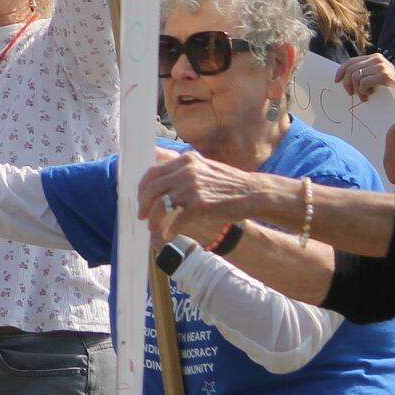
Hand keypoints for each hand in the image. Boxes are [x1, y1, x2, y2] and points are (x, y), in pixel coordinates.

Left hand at [137, 147, 268, 238]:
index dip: (142, 188)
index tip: (140, 199)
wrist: (253, 192)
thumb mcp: (203, 168)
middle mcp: (187, 170)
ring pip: (161, 203)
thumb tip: (160, 183)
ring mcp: (193, 186)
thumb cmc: (228, 183)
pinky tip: (169, 234)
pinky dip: (171, 228)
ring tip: (153, 227)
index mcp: (185, 160)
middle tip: (142, 216)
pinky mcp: (201, 204)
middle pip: (152, 188)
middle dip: (143, 204)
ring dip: (154, 218)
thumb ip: (184, 171)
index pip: (152, 172)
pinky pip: (178, 218)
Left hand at [334, 53, 394, 101]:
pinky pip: (363, 83)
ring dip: (357, 90)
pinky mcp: (384, 75)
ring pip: (355, 77)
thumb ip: (366, 73)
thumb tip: (346, 78)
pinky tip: (370, 95)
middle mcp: (377, 59)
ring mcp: (381, 66)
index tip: (336, 81)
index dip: (341, 71)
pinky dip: (363, 91)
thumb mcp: (379, 76)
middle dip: (347, 83)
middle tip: (352, 94)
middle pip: (350, 69)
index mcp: (374, 58)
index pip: (351, 61)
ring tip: (365, 96)